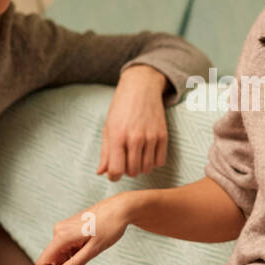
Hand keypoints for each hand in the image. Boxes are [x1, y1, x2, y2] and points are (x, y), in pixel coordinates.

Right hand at [35, 193, 132, 264]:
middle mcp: (59, 232)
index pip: (44, 262)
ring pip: (64, 258)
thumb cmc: (110, 226)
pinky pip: (70, 251)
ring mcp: (65, 231)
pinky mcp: (72, 232)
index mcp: (62, 236)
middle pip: (56, 262)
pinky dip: (80, 261)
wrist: (121, 208)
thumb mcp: (93, 250)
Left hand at [99, 65, 168, 180]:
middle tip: (125, 160)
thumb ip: (105, 152)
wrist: (141, 87)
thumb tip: (102, 173)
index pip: (116, 170)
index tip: (114, 173)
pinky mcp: (163, 136)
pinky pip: (160, 161)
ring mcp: (151, 137)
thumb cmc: (121, 107)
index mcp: (117, 136)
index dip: (114, 176)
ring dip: (140, 167)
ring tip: (136, 156)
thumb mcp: (108, 127)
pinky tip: (147, 153)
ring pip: (146, 168)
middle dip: (127, 170)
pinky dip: (153, 162)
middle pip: (132, 171)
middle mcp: (134, 138)